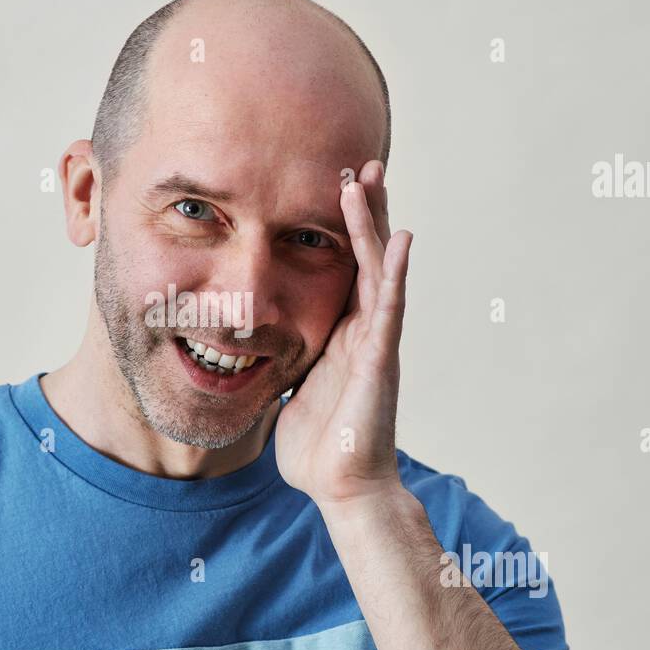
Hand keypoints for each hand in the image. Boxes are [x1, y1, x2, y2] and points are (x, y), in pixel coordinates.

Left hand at [274, 159, 413, 507]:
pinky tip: (402, 239)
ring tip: (368, 177)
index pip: (344, 267)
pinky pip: (389, 309)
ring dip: (373, 223)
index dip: (340, 227)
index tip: (331, 185)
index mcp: (340, 333)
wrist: (341, 488)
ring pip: (378, 269)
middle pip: (367, 256)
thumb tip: (248, 347)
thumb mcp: (288, 388)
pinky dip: (396, 272)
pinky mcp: (380, 361)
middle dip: (363, 209)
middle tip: (359, 161)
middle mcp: (363, 330)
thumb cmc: (317, 447)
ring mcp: (376, 343)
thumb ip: (281, 360)